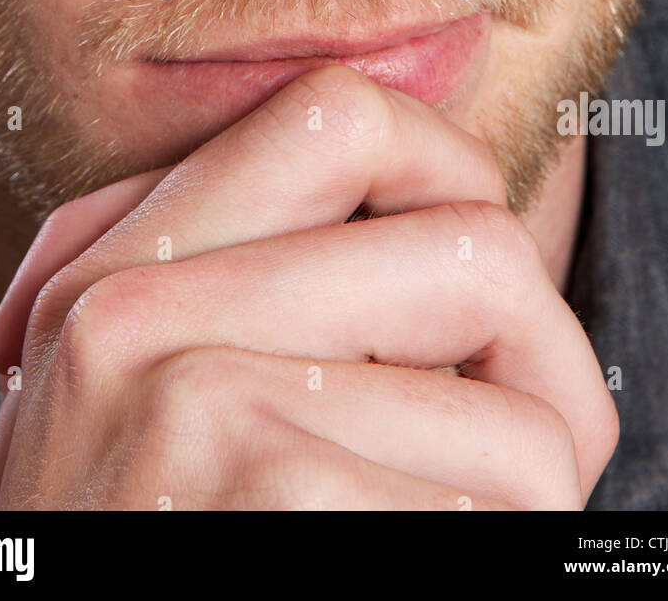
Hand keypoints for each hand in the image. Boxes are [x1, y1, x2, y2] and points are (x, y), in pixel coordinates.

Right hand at [0, 65, 617, 509]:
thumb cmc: (146, 537)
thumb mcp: (133, 409)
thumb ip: (230, 286)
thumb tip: (437, 193)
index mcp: (120, 275)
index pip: (340, 112)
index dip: (453, 173)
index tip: (478, 281)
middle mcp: (140, 318)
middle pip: (478, 252)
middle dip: (548, 364)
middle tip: (531, 451)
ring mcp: (200, 409)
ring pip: (523, 417)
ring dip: (525, 501)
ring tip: (439, 526)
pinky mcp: (274, 500)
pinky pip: (495, 508)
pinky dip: (492, 552)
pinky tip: (400, 566)